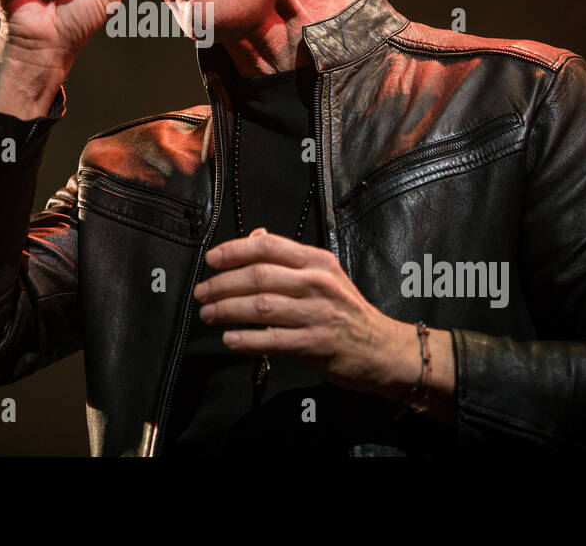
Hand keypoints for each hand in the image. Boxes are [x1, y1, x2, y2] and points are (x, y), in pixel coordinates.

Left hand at [194, 228, 455, 419]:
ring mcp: (318, 313)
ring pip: (262, 306)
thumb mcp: (325, 275)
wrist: (384, 349)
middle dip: (222, 284)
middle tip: (201, 293)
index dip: (234, 250)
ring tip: (207, 315)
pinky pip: (274, 340)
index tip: (211, 260)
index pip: (268, 247)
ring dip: (228, 310)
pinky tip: (230, 340)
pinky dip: (248, 340)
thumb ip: (290, 258)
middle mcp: (317, 282)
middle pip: (259, 276)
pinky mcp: (318, 343)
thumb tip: (255, 236)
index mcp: (317, 261)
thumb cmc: (347, 311)